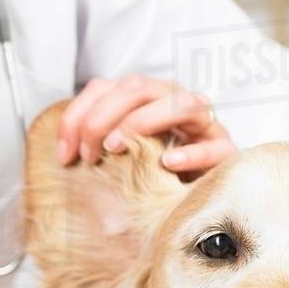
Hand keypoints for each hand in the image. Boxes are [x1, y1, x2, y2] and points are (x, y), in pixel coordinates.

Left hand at [57, 75, 235, 178]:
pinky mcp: (224, 150)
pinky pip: (212, 145)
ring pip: (179, 103)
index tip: (64, 154)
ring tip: (117, 149)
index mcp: (144, 99)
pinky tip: (167, 163)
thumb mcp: (115, 160)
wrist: (196, 200)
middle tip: (90, 154)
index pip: (105, 87)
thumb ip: (93, 148)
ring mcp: (202, 124)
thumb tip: (64, 155)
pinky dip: (190, 152)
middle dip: (104, 118)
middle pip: (137, 87)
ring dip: (143, 122)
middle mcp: (172, 101)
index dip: (78, 115)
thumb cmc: (150, 178)